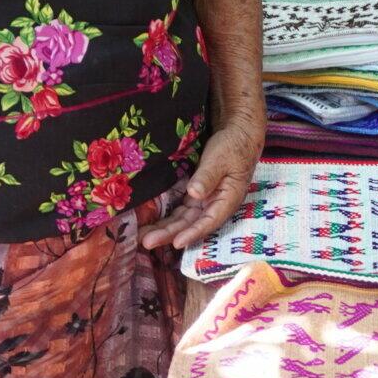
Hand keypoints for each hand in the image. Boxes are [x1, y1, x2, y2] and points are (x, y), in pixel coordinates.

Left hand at [141, 114, 262, 252]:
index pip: (209, 221)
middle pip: (191, 224)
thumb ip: (208, 176)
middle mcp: (214, 205)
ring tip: (142, 237)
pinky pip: (178, 210)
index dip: (193, 233)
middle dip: (169, 234)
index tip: (177, 242)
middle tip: (147, 242)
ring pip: (182, 220)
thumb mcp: (221, 159)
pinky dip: (165, 218)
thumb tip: (195, 193)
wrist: (236, 134)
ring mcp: (203, 201)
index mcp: (227, 200)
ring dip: (164, 229)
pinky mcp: (194, 195)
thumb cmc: (233, 146)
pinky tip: (149, 224)